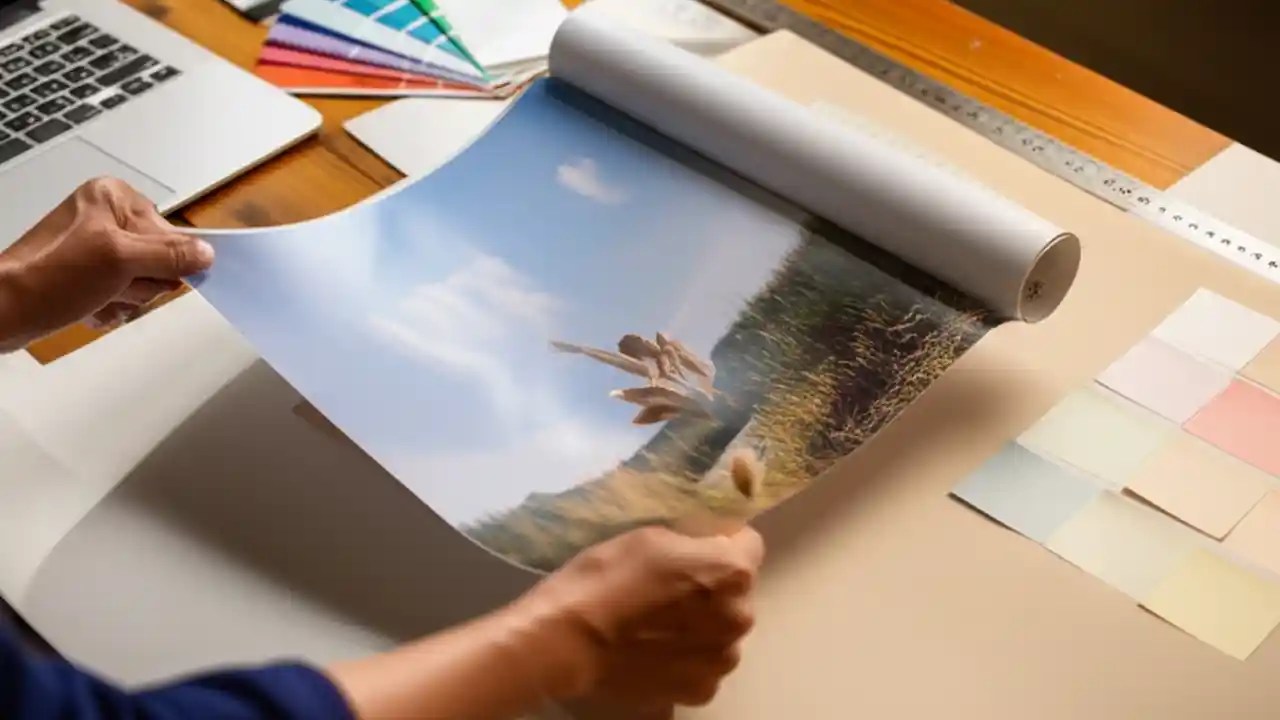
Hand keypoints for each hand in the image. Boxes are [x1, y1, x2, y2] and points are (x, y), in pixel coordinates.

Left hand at [0, 177, 212, 350]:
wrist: (7, 311)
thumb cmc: (51, 278)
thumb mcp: (121, 260)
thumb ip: (171, 255)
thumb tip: (207, 253)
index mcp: (113, 197)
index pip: (170, 232)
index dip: (165, 260)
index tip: (146, 273)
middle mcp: (105, 215)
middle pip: (159, 258)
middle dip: (141, 282)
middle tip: (113, 284)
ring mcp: (96, 246)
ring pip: (142, 280)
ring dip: (124, 297)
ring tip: (96, 295)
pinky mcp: (88, 272)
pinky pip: (122, 293)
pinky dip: (110, 305)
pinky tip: (89, 304)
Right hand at [513, 526, 764, 712]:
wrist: (569, 640)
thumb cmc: (608, 576)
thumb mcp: (653, 534)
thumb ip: (694, 539)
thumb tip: (708, 541)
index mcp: (734, 573)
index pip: (749, 543)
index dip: (720, 541)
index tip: (692, 546)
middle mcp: (741, 618)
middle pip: (736, 592)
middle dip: (712, 587)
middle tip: (668, 586)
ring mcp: (722, 661)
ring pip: (722, 631)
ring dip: (702, 624)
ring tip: (656, 623)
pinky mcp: (700, 692)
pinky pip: (702, 664)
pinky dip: (685, 657)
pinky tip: (652, 649)